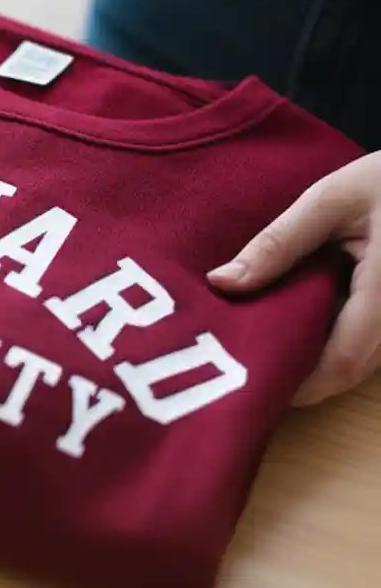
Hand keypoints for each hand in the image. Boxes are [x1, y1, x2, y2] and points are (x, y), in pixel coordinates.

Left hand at [208, 152, 380, 405]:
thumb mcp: (329, 200)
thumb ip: (277, 243)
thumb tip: (221, 283)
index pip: (345, 358)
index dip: (300, 383)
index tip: (253, 386)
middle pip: (352, 369)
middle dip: (302, 378)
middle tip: (246, 372)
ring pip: (363, 361)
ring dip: (317, 363)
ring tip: (264, 351)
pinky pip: (370, 344)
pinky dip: (333, 343)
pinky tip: (297, 328)